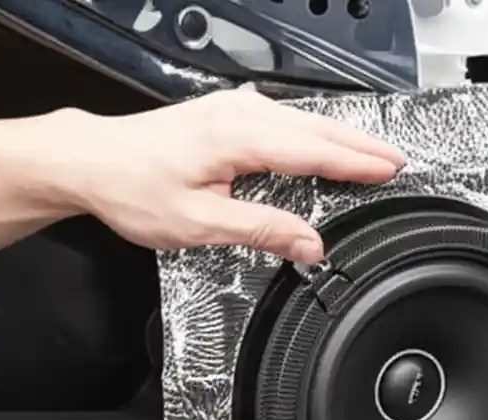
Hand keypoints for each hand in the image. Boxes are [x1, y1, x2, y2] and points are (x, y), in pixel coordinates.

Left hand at [47, 89, 404, 263]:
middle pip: (317, 129)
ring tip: (372, 154)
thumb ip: (261, 231)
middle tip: (397, 162)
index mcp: (238, 138)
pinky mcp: (223, 112)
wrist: (90, 160)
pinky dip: (312, 132)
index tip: (391, 171)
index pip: (314, 151)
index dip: (357, 163)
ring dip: (340, 137)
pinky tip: (323, 143)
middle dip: (360, 146)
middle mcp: (239, 113)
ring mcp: (231, 108)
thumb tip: (309, 244)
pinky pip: (283, 119)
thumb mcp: (199, 224)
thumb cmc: (132, 188)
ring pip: (302, 120)